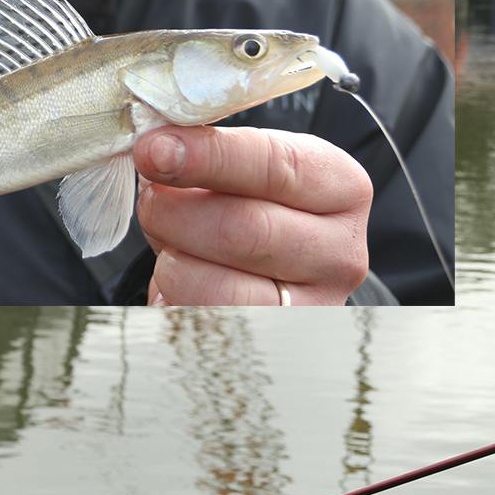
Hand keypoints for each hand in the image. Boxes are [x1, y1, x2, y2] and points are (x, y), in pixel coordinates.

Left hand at [135, 125, 371, 305]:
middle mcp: (340, 255)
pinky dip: (171, 298)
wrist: (272, 274)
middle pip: (243, 230)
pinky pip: (198, 324)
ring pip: (214, 287)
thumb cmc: (254, 206)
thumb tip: (157, 148)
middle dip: (177, 210)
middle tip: (151, 199)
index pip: (277, 167)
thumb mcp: (249, 169)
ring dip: (173, 260)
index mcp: (343, 190)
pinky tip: (181, 280)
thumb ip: (213, 152)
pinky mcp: (270, 346)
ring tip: (173, 243)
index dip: (210, 156)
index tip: (155, 148)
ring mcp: (311, 310)